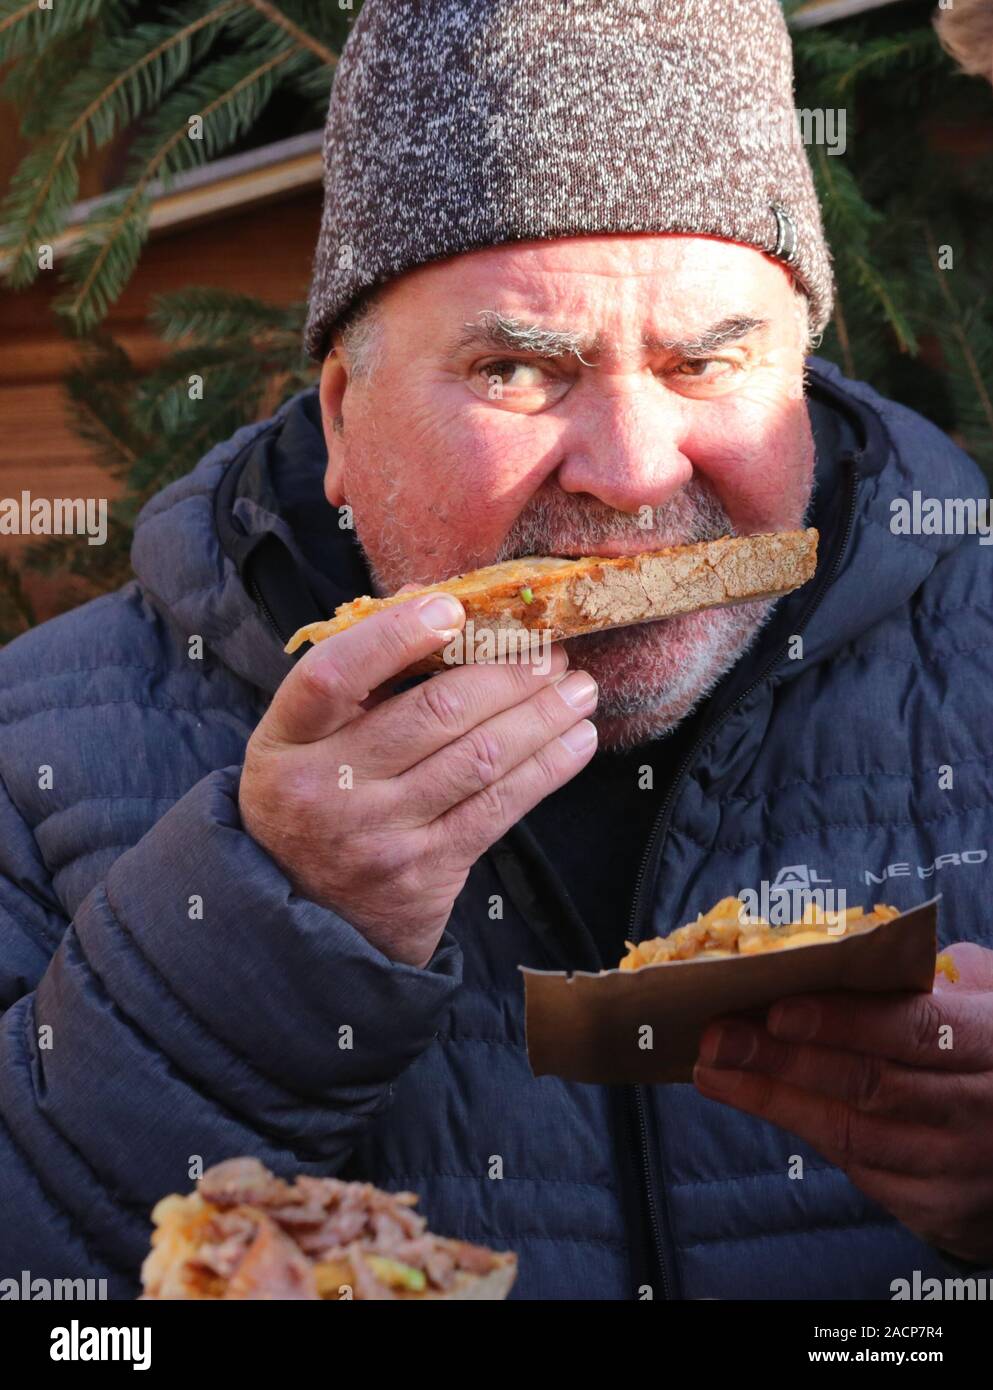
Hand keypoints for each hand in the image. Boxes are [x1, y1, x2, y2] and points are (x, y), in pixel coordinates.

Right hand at [239, 591, 597, 967]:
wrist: (305, 916)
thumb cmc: (316, 798)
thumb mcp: (306, 741)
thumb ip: (362, 679)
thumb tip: (444, 606)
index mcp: (286, 740)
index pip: (333, 675)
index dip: (394, 636)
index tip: (453, 608)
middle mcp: (325, 788)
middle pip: (433, 714)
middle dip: (507, 673)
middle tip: (550, 652)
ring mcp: (377, 835)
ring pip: (477, 758)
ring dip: (541, 716)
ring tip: (577, 690)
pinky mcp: (424, 872)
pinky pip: (498, 808)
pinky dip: (547, 768)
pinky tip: (576, 742)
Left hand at [693, 942, 992, 1262]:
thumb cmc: (991, 1048)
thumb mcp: (985, 1000)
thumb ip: (935, 976)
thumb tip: (853, 953)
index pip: (913, 1030)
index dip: (843, 1021)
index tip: (777, 1009)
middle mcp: (980, 1109)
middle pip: (870, 1084)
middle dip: (784, 1059)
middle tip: (718, 1037)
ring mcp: (959, 1165)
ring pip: (852, 1132)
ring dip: (772, 1099)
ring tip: (713, 1069)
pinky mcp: (937, 1207)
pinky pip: (859, 1166)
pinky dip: (802, 1130)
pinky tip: (755, 1100)